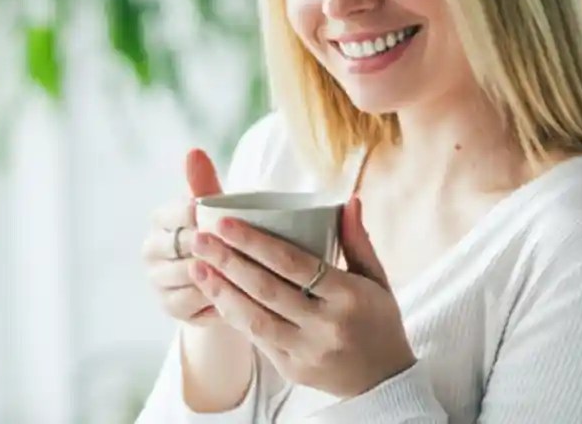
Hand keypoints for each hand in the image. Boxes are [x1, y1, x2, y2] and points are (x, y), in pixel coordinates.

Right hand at [141, 149, 225, 326]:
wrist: (221, 277)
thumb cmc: (220, 233)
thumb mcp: (215, 209)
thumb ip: (203, 183)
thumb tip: (194, 151)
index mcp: (159, 219)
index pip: (175, 212)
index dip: (197, 214)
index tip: (221, 216)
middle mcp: (151, 249)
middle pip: (182, 246)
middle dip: (211, 245)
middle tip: (241, 245)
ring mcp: (157, 279)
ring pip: (188, 274)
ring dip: (216, 272)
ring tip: (245, 268)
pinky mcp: (168, 305)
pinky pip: (193, 301)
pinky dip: (214, 296)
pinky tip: (237, 292)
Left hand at [189, 195, 416, 397]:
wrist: (384, 382)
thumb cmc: (378, 321)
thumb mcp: (376, 280)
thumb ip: (358, 241)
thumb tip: (349, 200)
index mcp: (348, 296)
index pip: (293, 264)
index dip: (255, 242)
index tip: (226, 223)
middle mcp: (326, 325)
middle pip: (266, 289)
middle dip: (227, 261)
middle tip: (199, 239)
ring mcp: (307, 351)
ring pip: (255, 318)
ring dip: (221, 291)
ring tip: (197, 267)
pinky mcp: (292, 369)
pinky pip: (257, 339)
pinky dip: (234, 315)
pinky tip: (216, 294)